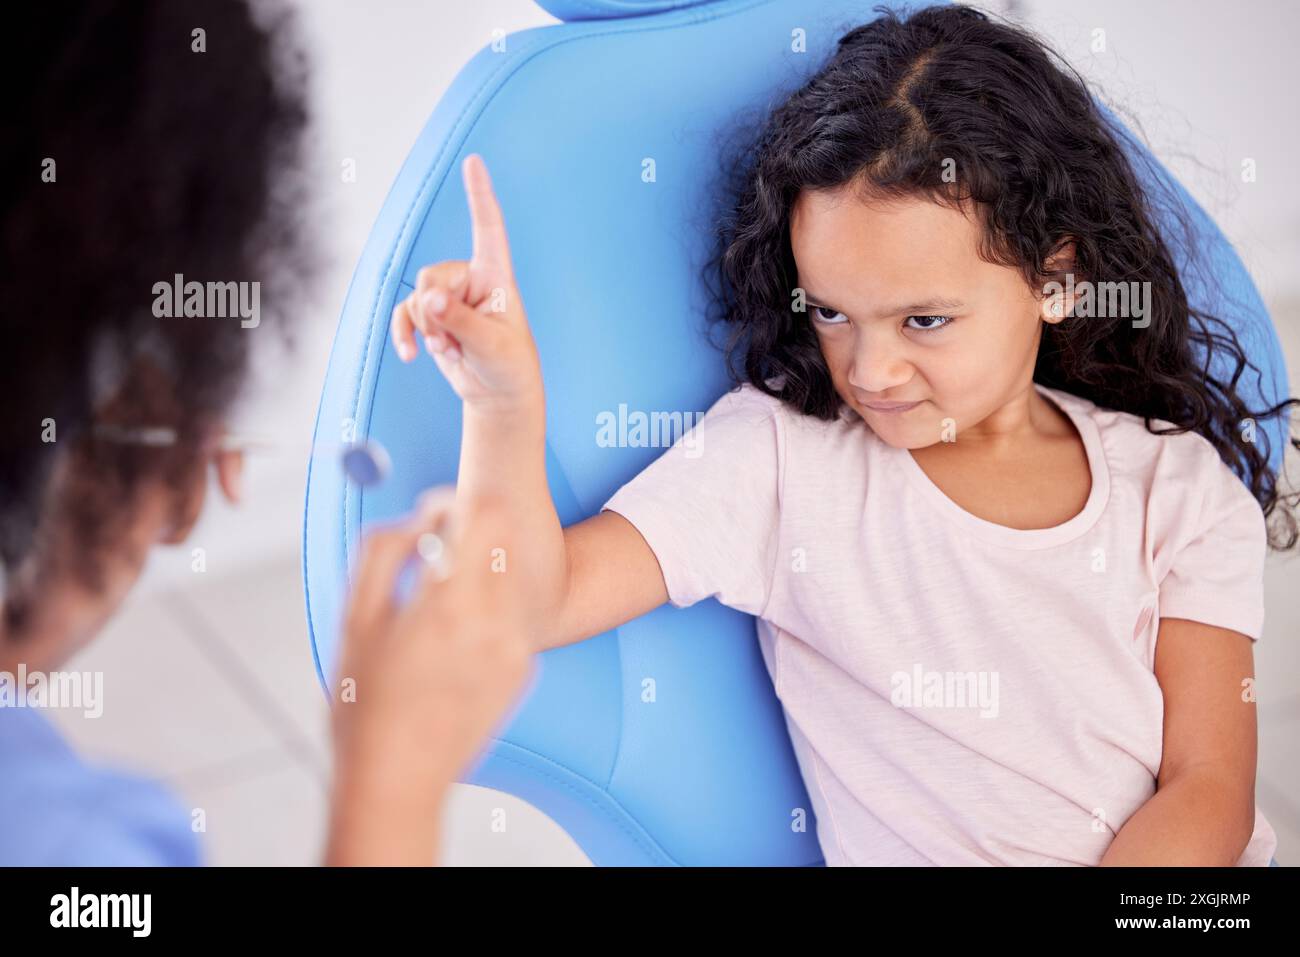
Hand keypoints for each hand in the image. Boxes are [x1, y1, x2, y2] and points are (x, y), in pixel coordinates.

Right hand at [326, 487, 535, 863]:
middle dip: (471, 533)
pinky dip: (488, 610)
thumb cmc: (364, 704)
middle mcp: (497, 623)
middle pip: (506, 539)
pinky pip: (513, 615)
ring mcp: (518, 649)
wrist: (398, 781)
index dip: (458, 501)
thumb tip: (420, 516)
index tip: (433, 514)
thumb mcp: (355, 618)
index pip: (487, 514)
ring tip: (438, 603)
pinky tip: (452, 643)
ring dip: (480, 569)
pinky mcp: (525, 670)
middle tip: (434, 554)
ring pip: (512, 575)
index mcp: (451, 604)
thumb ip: (385, 551)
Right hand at [390, 153, 543, 417]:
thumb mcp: (490, 344)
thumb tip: (428, 298)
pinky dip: (404, 334)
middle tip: (459, 342)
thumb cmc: (508, 365)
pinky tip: (410, 356)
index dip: (479, 194)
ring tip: (452, 351)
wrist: (497, 393)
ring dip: (428, 329)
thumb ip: (459, 320)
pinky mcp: (431, 316)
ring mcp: (448, 297)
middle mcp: (470, 279)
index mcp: (496, 276)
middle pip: (433, 276)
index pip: (488, 229)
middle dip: (437, 313)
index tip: (474, 160)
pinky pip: (405, 313)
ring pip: (417, 297)